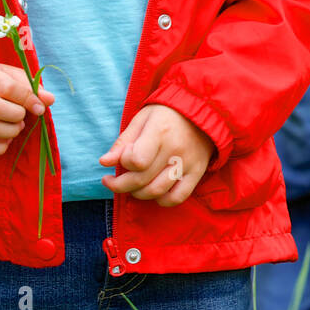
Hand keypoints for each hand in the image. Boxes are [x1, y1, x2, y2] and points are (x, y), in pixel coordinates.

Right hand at [0, 59, 55, 156]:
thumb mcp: (13, 76)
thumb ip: (32, 88)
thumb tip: (50, 100)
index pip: (9, 88)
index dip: (29, 100)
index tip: (40, 108)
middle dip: (18, 116)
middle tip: (23, 116)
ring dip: (11, 131)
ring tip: (16, 126)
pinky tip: (6, 139)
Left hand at [99, 104, 215, 205]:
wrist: (204, 109)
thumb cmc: (167, 113)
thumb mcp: (142, 118)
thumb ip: (123, 141)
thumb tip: (104, 162)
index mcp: (160, 130)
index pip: (136, 160)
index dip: (124, 162)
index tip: (122, 157)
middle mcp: (175, 149)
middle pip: (142, 179)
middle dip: (120, 185)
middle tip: (112, 181)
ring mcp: (188, 162)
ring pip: (157, 191)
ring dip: (138, 194)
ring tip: (132, 186)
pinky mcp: (197, 172)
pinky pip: (177, 197)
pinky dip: (162, 200)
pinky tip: (153, 191)